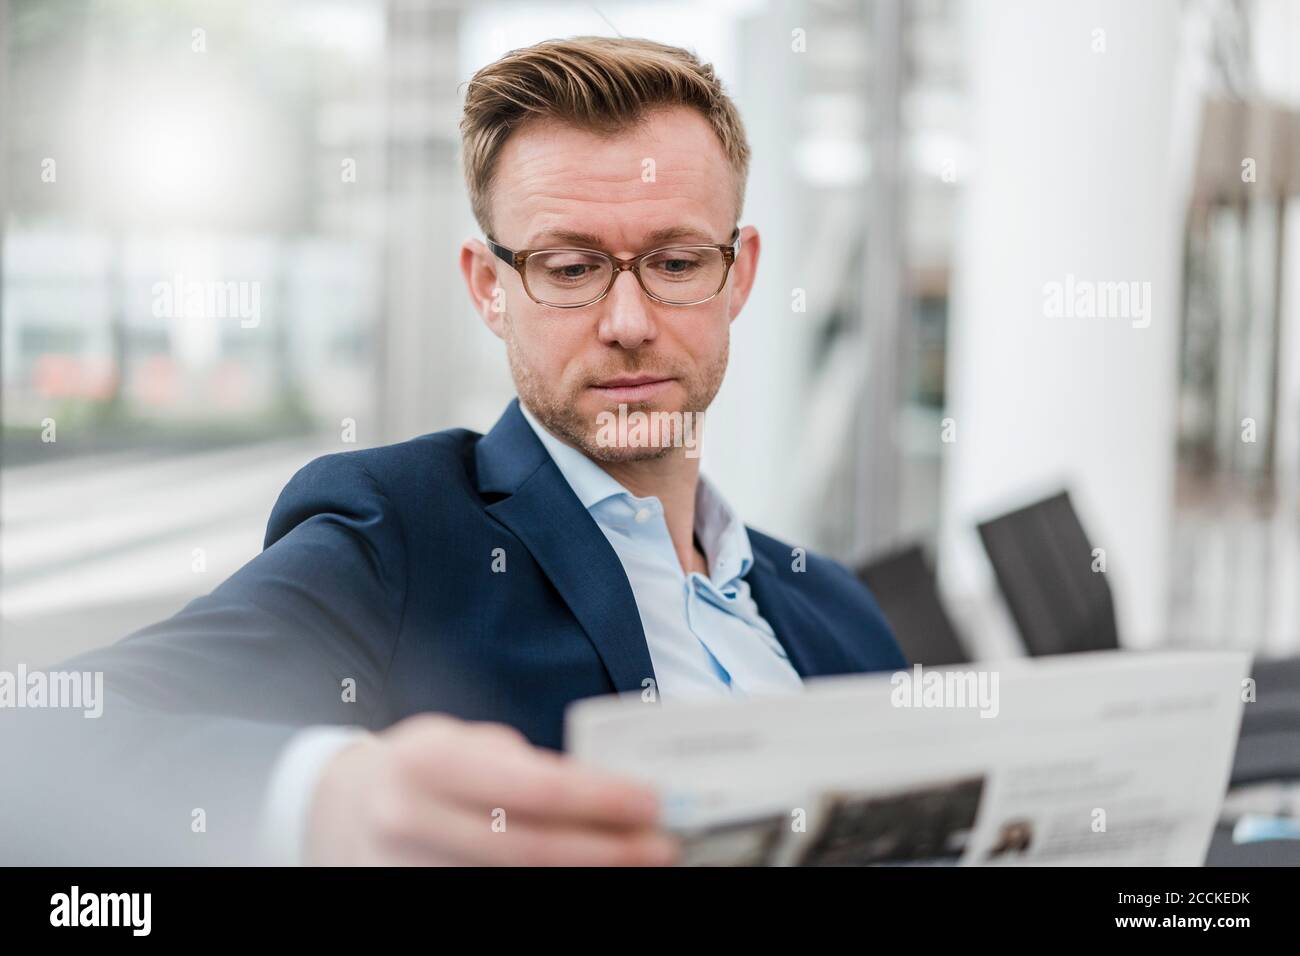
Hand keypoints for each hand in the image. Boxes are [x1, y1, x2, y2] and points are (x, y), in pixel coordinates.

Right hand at [304, 713, 678, 865]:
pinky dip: (547, 894)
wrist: (341, 811)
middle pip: (529, 851)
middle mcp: (411, 821)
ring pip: (514, 888)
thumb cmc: (424, 767)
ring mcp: (406, 872)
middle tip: (662, 846)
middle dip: (606, 852)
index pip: (533, 788)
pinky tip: (586, 882)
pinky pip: (492, 902)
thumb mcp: (468, 744)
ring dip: (585, 879)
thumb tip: (609, 792)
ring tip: (635, 865)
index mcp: (431, 761)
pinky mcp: (408, 902)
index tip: (651, 801)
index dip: (600, 799)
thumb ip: (528, 767)